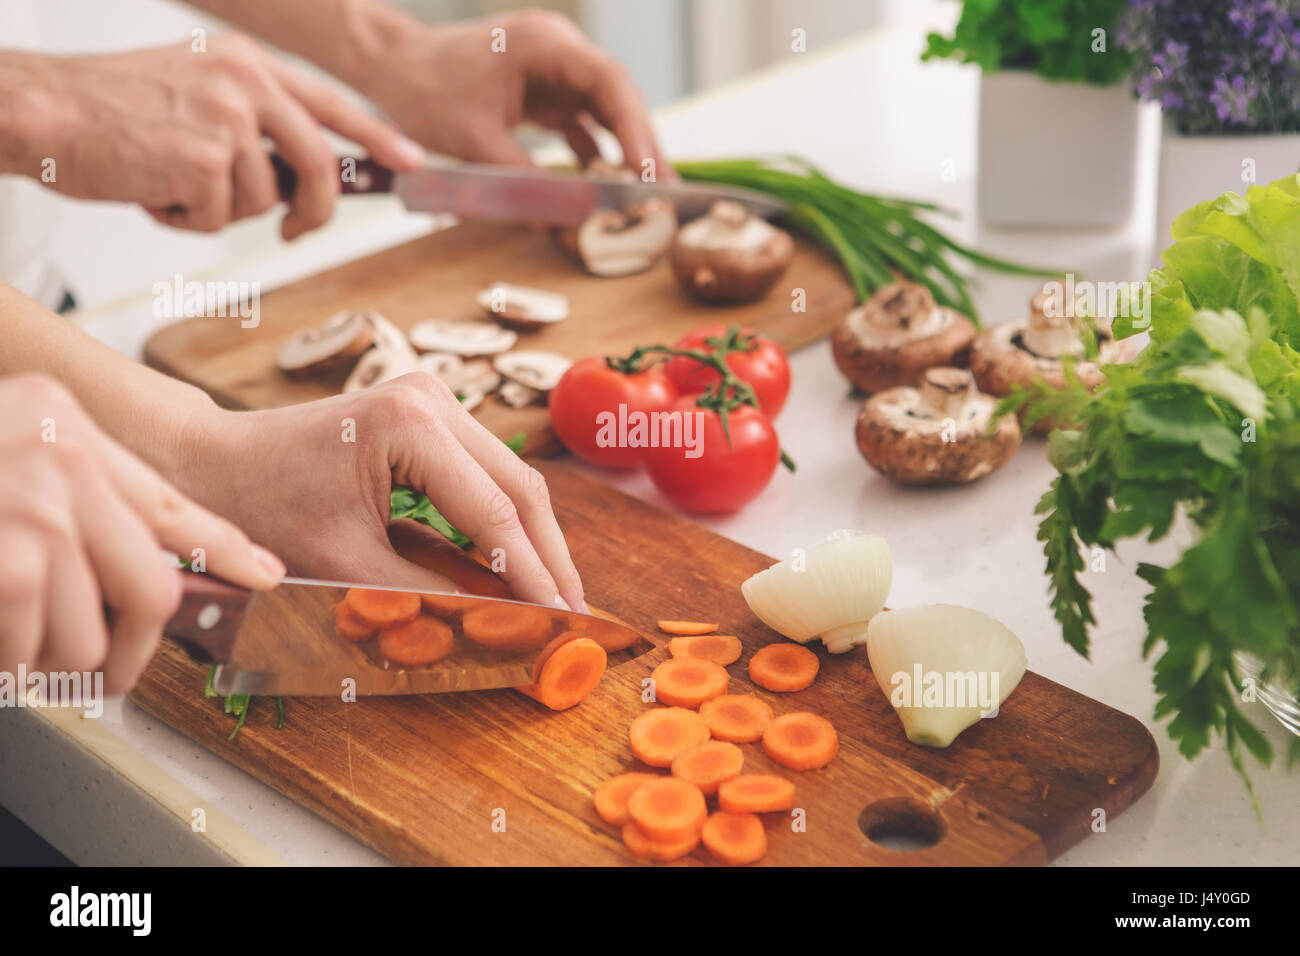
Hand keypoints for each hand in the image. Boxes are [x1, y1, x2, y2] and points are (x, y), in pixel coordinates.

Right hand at [0, 34, 423, 238]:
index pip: (331, 103)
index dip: (377, 136)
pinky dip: (187, 220)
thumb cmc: (114, 111)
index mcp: (247, 64)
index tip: (409, 160)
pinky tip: (154, 191)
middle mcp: (246, 85)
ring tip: (171, 182)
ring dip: (220, 210)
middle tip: (295, 232)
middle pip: (318, 165)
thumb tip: (298, 180)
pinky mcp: (205, 161)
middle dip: (313, 211)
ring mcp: (228, 121)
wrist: (47, 111)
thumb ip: (252, 124)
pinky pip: (221, 219)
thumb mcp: (195, 93)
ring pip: (262, 200)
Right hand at [0, 375, 284, 693]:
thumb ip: (82, 492)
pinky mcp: (5, 554)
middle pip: (150, 584)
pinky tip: (1, 658)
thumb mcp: (20, 449)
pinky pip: (32, 642)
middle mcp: (58, 455)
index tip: (267, 577)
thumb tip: (167, 555)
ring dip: (58, 667)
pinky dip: (13, 665)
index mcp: (68, 427)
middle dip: (133, 649)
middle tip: (108, 676)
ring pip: (90, 628)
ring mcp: (30, 503)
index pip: (171, 502)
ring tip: (27, 663)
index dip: (226, 549)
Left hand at [179, 373, 585, 612]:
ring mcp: (434, 400)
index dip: (534, 574)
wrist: (214, 463)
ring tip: (555, 597)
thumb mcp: (345, 565)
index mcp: (409, 423)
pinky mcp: (429, 415)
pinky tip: (519, 565)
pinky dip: (504, 522)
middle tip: (576, 616)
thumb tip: (502, 624)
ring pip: (511, 479)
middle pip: (520, 486)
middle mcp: (431, 398)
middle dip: (549, 557)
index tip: (564, 623)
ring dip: (532, 540)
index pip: (495, 511)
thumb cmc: (263, 510)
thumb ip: (429, 593)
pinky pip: (485, 474)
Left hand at [363, 9, 670, 176]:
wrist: (393, 68)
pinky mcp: (546, 91)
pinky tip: (609, 187)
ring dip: (625, 152)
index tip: (652, 174)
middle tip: (666, 195)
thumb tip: (564, 221)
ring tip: (648, 196)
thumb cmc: (425, 92)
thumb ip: (523, 180)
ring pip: (607, 111)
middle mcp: (559, 51)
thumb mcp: (474, 142)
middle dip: (642, 147)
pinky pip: (584, 122)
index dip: (637, 131)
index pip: (610, 85)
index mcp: (545, 45)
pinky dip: (597, 153)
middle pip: (618, 98)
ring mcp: (555, 70)